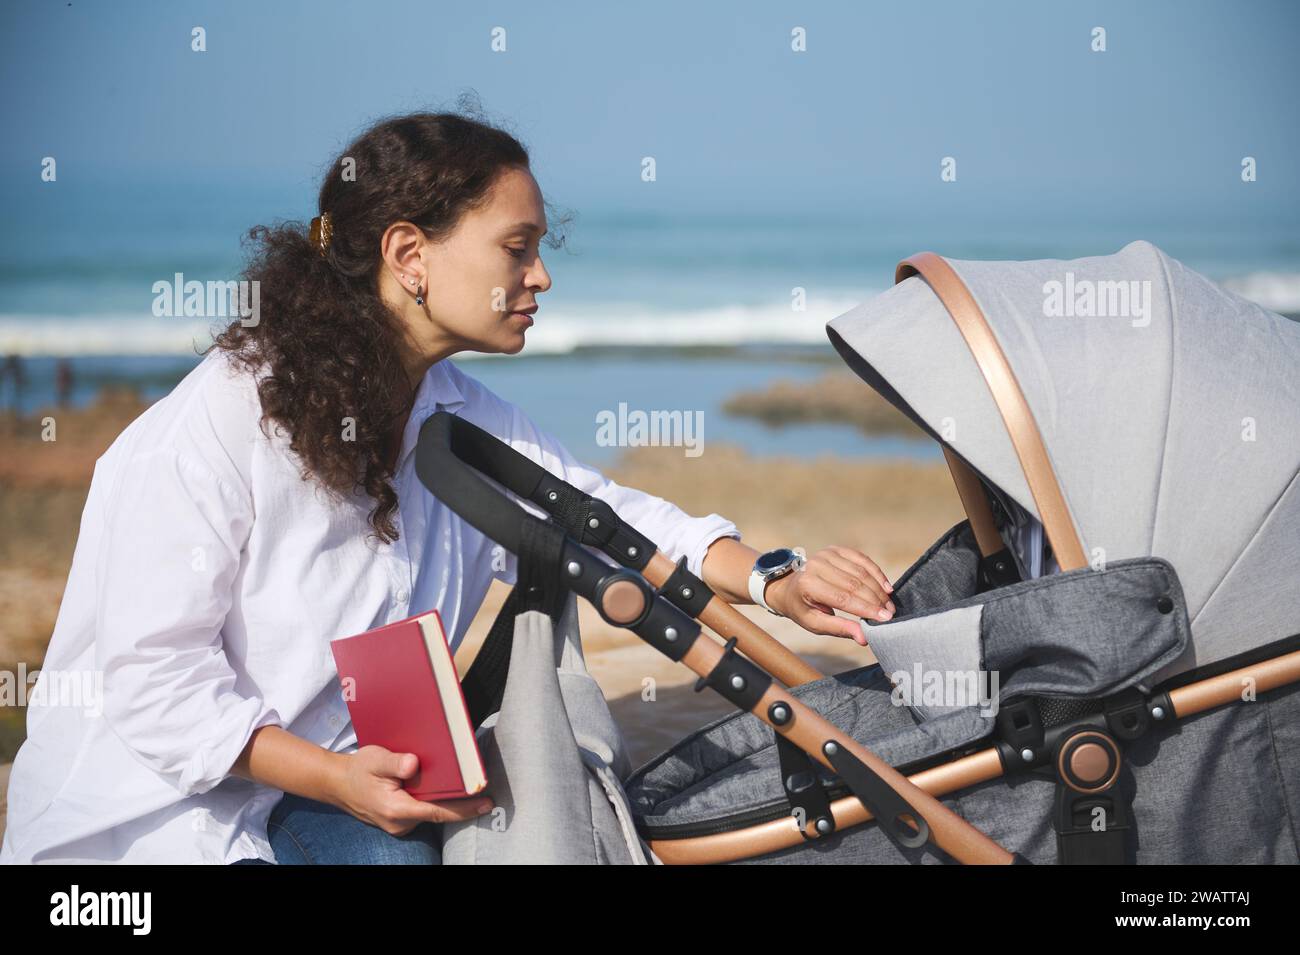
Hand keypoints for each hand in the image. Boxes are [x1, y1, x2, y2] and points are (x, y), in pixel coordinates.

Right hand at [328, 745, 493, 835]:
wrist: (338, 784)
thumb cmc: (358, 770)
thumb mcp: (375, 759)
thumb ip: (395, 763)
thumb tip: (413, 765)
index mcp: (396, 809)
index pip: (438, 811)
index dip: (464, 808)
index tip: (486, 803)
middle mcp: (400, 822)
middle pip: (438, 813)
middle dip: (460, 802)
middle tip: (483, 788)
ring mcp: (399, 825)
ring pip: (430, 812)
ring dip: (446, 800)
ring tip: (465, 784)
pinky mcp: (400, 821)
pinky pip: (422, 812)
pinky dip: (433, 801)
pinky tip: (441, 788)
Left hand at [763, 546, 894, 644]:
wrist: (789, 586)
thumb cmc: (803, 608)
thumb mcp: (815, 623)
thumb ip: (839, 629)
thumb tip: (864, 638)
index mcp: (808, 584)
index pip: (843, 598)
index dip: (866, 609)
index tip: (885, 619)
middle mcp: (817, 565)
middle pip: (854, 584)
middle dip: (876, 600)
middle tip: (890, 614)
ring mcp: (827, 554)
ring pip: (861, 571)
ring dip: (878, 588)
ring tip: (889, 604)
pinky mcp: (836, 549)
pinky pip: (862, 559)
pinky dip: (876, 573)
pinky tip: (886, 587)